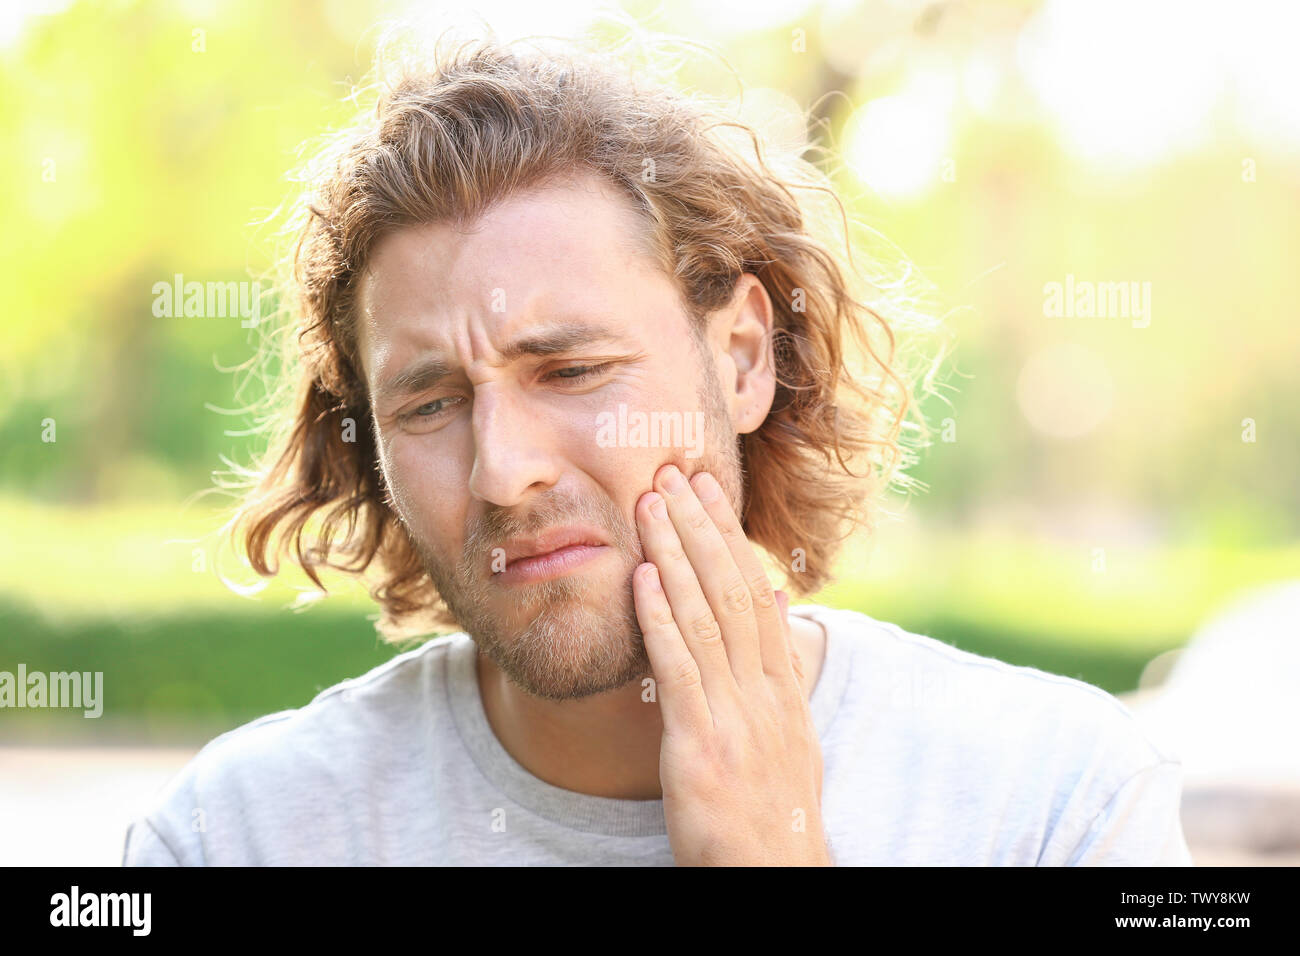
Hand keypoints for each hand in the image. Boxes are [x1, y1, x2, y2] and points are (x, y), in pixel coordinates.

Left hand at [633, 464, 829, 865]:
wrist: (775, 878)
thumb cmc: (773, 813)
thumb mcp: (790, 734)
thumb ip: (779, 667)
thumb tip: (774, 596)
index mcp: (781, 687)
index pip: (753, 591)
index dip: (728, 536)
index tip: (707, 489)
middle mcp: (763, 691)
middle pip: (732, 589)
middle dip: (700, 527)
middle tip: (674, 472)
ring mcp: (736, 716)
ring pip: (706, 616)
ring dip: (676, 553)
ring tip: (651, 503)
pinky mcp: (702, 745)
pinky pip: (680, 668)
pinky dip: (661, 618)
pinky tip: (643, 577)